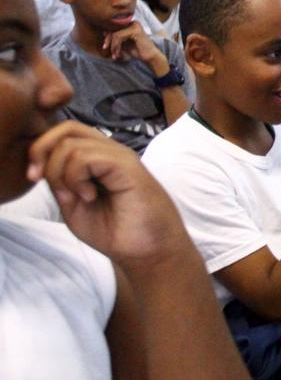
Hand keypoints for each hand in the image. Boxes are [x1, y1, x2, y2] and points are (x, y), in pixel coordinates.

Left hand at [27, 121, 190, 264]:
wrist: (147, 251)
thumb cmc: (116, 232)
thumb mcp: (74, 206)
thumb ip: (59, 184)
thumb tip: (41, 166)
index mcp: (98, 158)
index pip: (65, 133)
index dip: (40, 149)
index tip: (33, 177)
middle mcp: (110, 151)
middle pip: (66, 129)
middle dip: (42, 152)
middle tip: (45, 182)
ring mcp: (120, 156)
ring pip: (70, 145)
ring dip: (61, 174)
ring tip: (79, 197)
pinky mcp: (127, 165)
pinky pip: (85, 157)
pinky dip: (76, 179)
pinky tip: (89, 197)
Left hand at [102, 21, 166, 71]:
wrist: (149, 57)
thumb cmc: (137, 51)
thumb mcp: (123, 43)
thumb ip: (115, 37)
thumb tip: (103, 31)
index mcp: (130, 24)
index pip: (114, 27)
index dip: (107, 37)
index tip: (105, 47)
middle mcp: (133, 22)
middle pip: (113, 29)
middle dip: (108, 41)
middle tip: (107, 51)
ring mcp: (135, 25)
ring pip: (115, 34)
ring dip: (113, 46)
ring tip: (115, 54)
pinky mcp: (135, 30)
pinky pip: (119, 36)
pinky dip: (116, 46)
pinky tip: (118, 53)